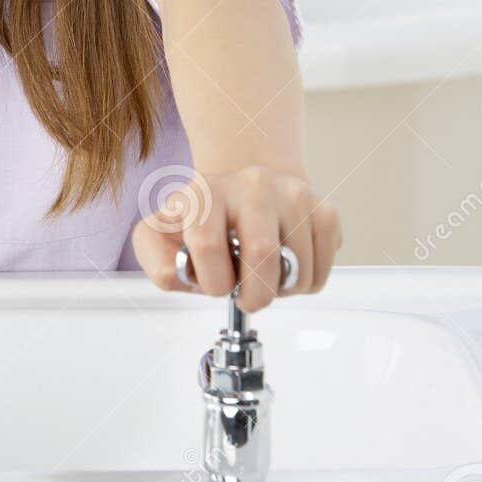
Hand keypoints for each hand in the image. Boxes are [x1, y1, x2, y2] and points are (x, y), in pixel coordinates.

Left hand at [131, 166, 342, 312]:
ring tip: (264, 275)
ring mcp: (293, 195)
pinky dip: (305, 284)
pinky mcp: (323, 211)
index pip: (208, 244)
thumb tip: (181, 276)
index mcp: (207, 191)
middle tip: (247, 296)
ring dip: (281, 291)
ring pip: (298, 270)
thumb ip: (158, 262)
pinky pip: (322, 271)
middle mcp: (253, 185)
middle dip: (254, 295)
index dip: (212, 280)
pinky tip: (285, 267)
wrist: (245, 189)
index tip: (216, 283)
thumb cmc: (203, 220)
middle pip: (263, 255)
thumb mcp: (161, 236)